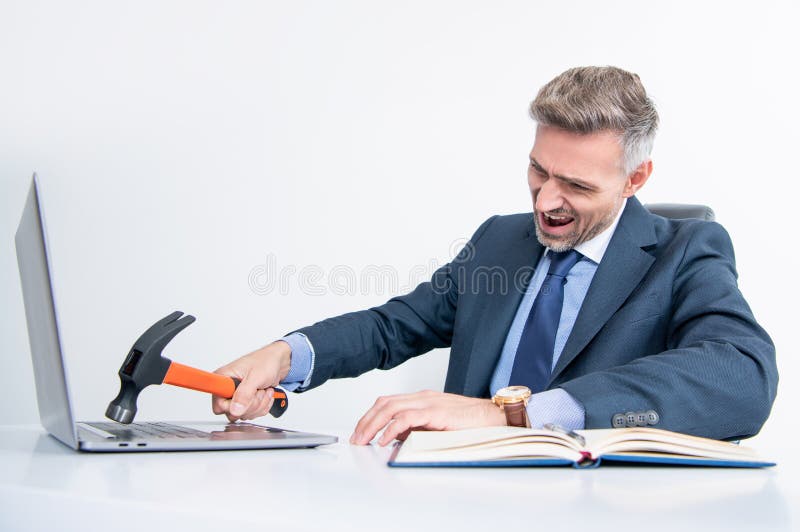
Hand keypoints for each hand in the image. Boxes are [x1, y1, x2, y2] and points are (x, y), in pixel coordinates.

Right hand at [211, 340, 291, 421]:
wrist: (277, 362)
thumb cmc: (265, 362)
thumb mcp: (256, 377)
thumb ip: (244, 394)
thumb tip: (235, 410)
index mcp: (223, 378)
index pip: (218, 403)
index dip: (232, 405)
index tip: (244, 396)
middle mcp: (227, 388)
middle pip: (232, 412)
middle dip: (251, 405)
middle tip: (258, 391)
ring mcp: (236, 396)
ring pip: (243, 414)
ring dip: (259, 405)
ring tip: (263, 390)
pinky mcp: (245, 402)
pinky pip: (252, 414)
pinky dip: (263, 406)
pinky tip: (265, 394)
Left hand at [350, 390, 505, 445]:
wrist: (496, 417)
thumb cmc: (471, 423)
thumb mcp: (437, 425)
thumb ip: (418, 428)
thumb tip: (396, 439)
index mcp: (422, 398)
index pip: (388, 402)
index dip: (370, 416)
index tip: (360, 432)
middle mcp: (423, 397)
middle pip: (384, 403)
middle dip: (365, 421)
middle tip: (356, 439)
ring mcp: (430, 402)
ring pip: (391, 408)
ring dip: (373, 425)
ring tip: (363, 441)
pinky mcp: (437, 413)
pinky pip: (408, 418)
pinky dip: (391, 429)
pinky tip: (384, 440)